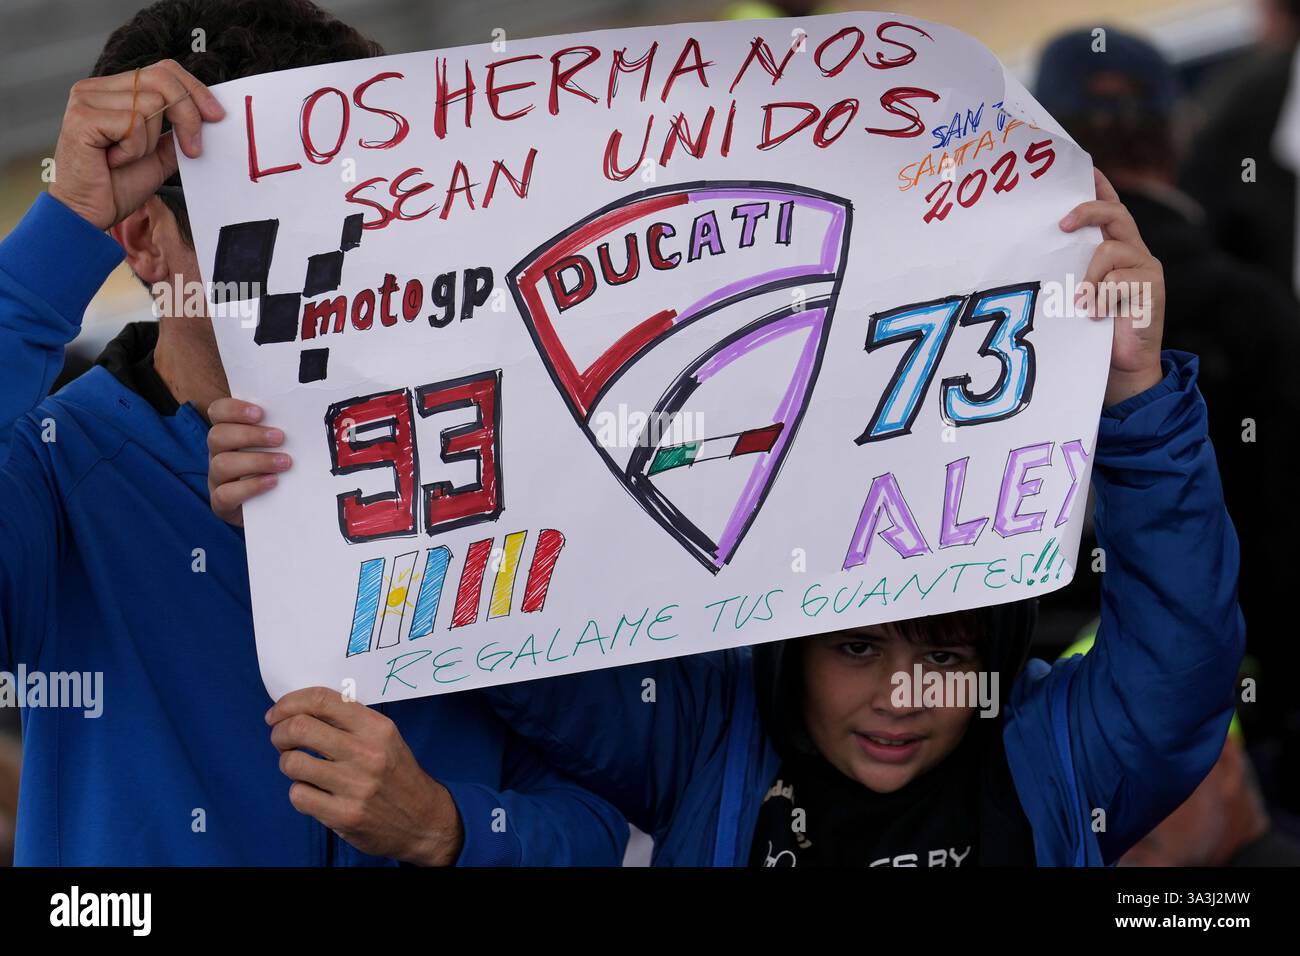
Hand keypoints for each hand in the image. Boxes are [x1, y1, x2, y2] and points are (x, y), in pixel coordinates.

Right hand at [49, 59, 225, 229]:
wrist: (88, 214)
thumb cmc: (117, 185)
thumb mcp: (158, 155)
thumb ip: (176, 134)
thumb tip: (209, 118)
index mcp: (112, 91)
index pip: (163, 71)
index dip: (194, 89)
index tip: (217, 116)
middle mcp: (96, 88)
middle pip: (162, 80)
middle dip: (189, 116)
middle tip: (194, 149)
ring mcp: (85, 100)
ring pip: (150, 105)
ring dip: (150, 142)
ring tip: (127, 158)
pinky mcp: (82, 117)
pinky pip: (133, 124)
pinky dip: (134, 149)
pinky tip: (114, 161)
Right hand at [206, 398, 290, 526]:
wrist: (274, 509)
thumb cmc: (280, 468)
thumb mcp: (280, 446)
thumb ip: (282, 430)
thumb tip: (307, 415)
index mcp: (229, 433)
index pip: (218, 412)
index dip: (233, 409)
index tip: (260, 413)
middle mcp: (218, 453)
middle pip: (217, 436)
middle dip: (249, 435)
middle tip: (280, 438)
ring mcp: (217, 480)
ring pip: (221, 464)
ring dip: (256, 461)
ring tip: (285, 462)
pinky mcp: (221, 504)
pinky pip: (225, 495)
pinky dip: (250, 487)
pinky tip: (273, 482)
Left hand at [266, 687, 463, 865]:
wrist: (423, 820)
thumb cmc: (397, 773)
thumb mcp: (385, 737)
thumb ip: (349, 721)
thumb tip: (298, 709)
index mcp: (376, 727)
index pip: (321, 700)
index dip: (289, 703)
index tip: (277, 713)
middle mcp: (366, 753)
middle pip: (299, 728)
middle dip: (279, 732)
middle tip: (281, 740)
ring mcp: (354, 786)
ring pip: (292, 763)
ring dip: (287, 762)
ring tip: (300, 767)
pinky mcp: (343, 815)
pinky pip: (298, 795)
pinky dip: (299, 792)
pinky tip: (313, 792)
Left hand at [1059, 168, 1165, 406]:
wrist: (1122, 367)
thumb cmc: (1092, 329)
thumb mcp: (1076, 292)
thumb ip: (1068, 268)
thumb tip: (1034, 248)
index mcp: (1114, 248)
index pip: (1109, 207)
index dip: (1099, 186)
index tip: (1083, 166)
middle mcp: (1133, 251)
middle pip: (1115, 214)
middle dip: (1087, 211)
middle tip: (1060, 224)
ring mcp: (1145, 268)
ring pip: (1110, 250)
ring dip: (1089, 274)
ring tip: (1080, 301)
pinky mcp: (1152, 288)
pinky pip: (1120, 280)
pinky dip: (1102, 295)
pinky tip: (1097, 313)